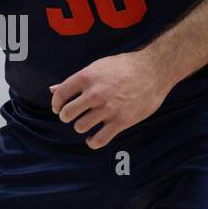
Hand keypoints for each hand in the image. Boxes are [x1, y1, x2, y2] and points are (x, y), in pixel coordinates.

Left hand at [50, 48, 173, 148]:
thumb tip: (52, 89)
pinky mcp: (121, 121)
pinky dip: (92, 142)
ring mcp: (108, 108)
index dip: (56, 104)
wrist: (155, 70)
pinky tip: (92, 139)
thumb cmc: (126, 66)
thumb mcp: (98, 66)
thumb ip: (76, 80)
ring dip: (81, 127)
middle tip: (72, 116)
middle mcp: (95, 93)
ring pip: (81, 127)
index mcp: (87, 77)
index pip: (60, 95)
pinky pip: (99, 140)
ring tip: (86, 123)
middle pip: (67, 114)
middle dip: (67, 117)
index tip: (59, 108)